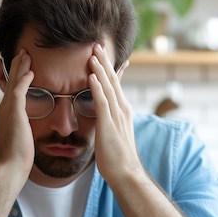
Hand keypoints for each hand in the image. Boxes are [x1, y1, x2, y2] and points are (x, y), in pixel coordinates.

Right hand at [0, 50, 34, 178]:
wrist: (9, 167)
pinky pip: (19, 91)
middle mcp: (5, 108)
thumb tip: (27, 129)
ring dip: (20, 67)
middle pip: (10, 81)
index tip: (16, 65)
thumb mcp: (21, 138)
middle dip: (15, 66)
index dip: (12, 76)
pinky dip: (24, 79)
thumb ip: (23, 128)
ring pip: (13, 82)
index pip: (9, 89)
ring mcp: (8, 110)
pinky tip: (30, 71)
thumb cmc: (16, 157)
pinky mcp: (14, 113)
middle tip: (20, 51)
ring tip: (25, 53)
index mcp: (7, 113)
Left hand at [88, 44, 139, 183]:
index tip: (101, 53)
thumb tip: (102, 113)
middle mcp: (122, 109)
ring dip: (100, 68)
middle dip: (104, 61)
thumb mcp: (113, 132)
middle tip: (97, 43)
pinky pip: (102, 102)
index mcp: (123, 110)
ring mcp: (116, 116)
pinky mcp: (109, 124)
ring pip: (107, 86)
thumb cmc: (117, 157)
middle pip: (112, 80)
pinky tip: (91, 75)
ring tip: (93, 52)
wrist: (126, 173)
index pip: (115, 84)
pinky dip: (97, 87)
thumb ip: (108, 119)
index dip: (107, 68)